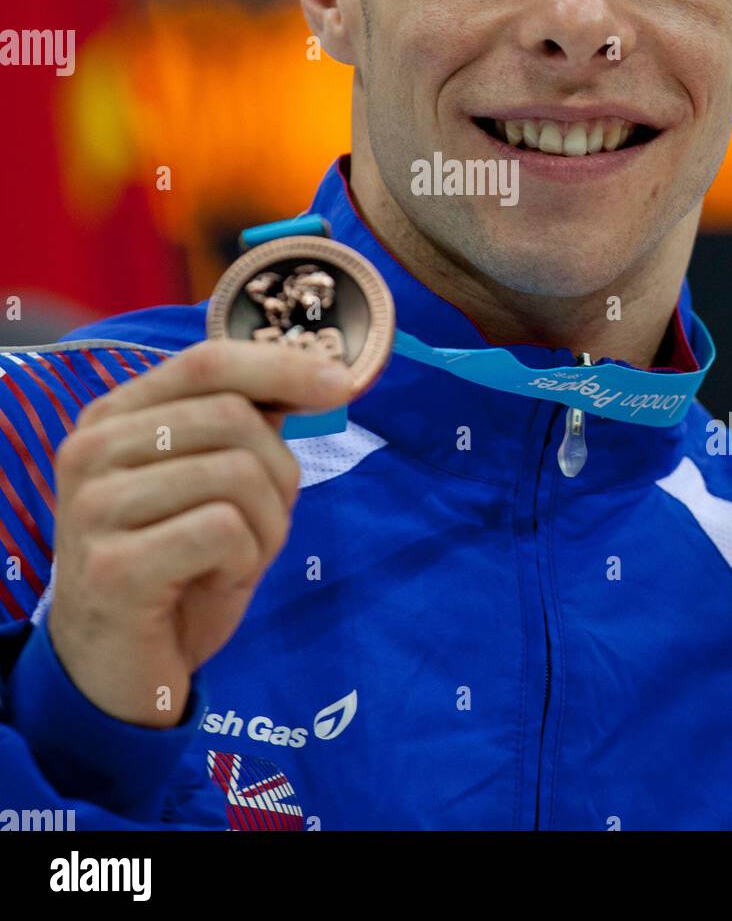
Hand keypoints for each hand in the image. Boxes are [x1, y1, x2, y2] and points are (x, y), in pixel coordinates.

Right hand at [48, 339, 353, 728]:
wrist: (118, 672)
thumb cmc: (175, 569)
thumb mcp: (211, 485)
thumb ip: (245, 425)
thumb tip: (320, 372)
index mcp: (112, 417)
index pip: (206, 361)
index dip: (280, 365)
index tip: (338, 383)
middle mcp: (91, 450)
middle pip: (232, 417)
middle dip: (278, 473)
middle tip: (262, 526)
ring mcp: (94, 507)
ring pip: (235, 473)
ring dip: (265, 525)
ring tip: (232, 559)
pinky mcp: (112, 567)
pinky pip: (223, 529)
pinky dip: (244, 559)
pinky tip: (212, 582)